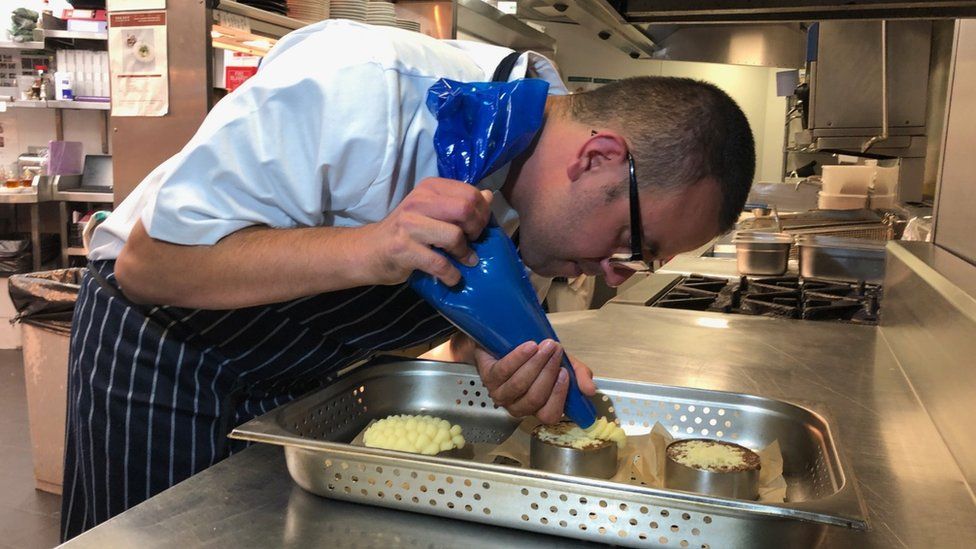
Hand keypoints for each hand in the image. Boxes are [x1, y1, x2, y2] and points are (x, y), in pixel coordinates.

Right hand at [361, 178, 493, 286]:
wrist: (368, 251)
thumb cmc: (405, 233)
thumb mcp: (432, 212)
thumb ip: (458, 204)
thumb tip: (489, 196)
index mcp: (429, 188)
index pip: (470, 193)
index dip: (482, 214)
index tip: (476, 229)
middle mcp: (419, 201)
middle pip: (466, 209)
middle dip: (476, 230)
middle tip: (472, 244)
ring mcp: (408, 224)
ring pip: (454, 235)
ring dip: (464, 254)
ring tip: (462, 261)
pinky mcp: (402, 249)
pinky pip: (439, 264)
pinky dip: (451, 275)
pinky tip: (451, 277)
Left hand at [474, 341, 596, 423]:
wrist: (504, 340)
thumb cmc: (534, 357)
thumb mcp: (561, 363)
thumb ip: (578, 375)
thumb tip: (591, 390)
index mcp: (536, 408)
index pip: (549, 415)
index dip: (558, 396)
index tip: (566, 373)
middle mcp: (517, 406)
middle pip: (535, 398)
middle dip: (548, 372)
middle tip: (556, 350)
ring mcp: (500, 394)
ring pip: (520, 385)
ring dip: (536, 364)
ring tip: (546, 345)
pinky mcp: (488, 377)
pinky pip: (504, 371)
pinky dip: (519, 358)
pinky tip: (530, 346)